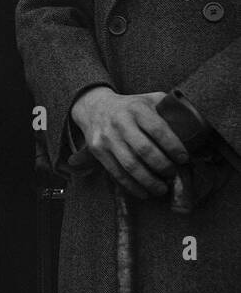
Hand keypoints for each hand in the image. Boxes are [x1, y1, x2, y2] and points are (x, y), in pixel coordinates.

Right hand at [70, 88, 187, 198]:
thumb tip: (197, 131)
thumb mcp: (151, 100)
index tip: (184, 159)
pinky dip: (131, 186)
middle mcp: (120, 122)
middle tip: (172, 174)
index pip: (158, 129)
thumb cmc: (131, 107)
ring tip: (161, 189)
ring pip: (130, 165)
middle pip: (144, 150)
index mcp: (137, 108)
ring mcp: (107, 137)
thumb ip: (171, 110)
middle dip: (162, 166)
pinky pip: (116, 172)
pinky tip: (144, 192)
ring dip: (148, 181)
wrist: (95, 107)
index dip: (173, 146)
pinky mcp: (98, 150)